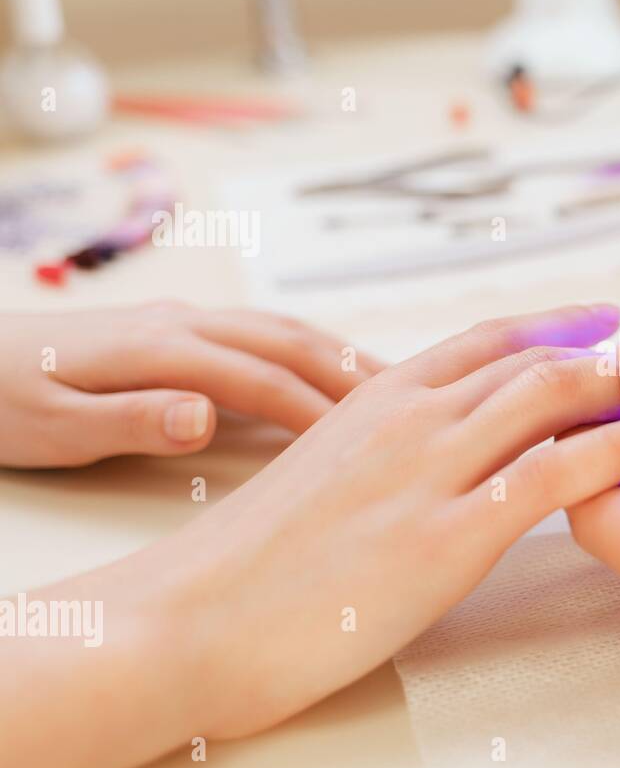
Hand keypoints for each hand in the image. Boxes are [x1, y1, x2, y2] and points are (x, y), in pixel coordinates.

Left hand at [0, 301, 385, 467]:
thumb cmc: (0, 399)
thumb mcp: (51, 424)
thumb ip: (131, 418)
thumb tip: (207, 418)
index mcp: (159, 348)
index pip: (264, 379)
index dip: (322, 413)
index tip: (377, 448)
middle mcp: (183, 322)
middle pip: (291, 342)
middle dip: (359, 375)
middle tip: (428, 404)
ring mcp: (183, 319)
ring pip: (285, 331)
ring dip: (343, 357)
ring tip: (401, 388)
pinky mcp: (177, 327)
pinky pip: (264, 333)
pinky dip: (311, 350)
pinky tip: (330, 372)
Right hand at [4, 306, 619, 767]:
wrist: (184, 620)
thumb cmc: (242, 564)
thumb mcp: (316, 479)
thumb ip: (375, 453)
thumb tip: (423, 456)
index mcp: (372, 399)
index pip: (483, 341)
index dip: (552, 325)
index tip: (600, 318)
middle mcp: (408, 418)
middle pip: (532, 361)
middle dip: (606, 357)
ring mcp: (429, 471)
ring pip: (551, 398)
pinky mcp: (446, 535)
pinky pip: (555, 474)